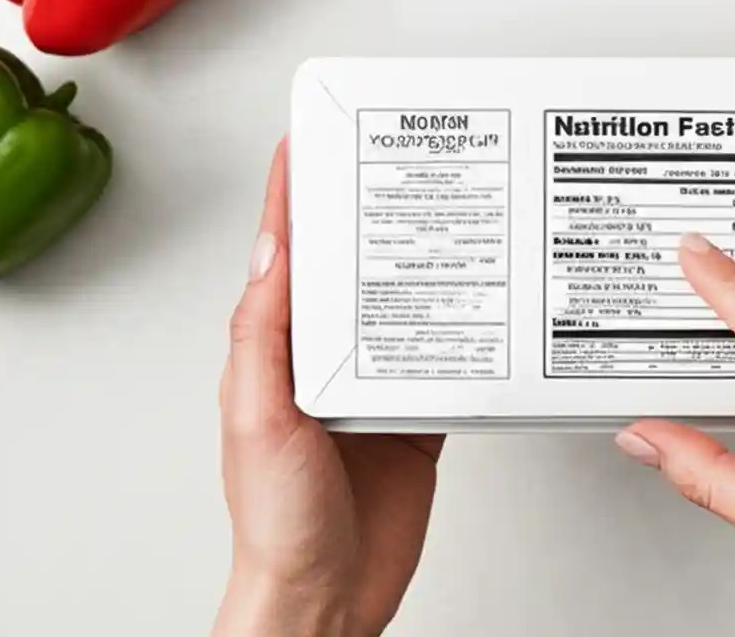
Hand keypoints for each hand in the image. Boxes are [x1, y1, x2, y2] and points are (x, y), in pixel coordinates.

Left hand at [212, 140, 442, 636]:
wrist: (327, 595)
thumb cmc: (277, 522)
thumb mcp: (259, 418)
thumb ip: (267, 335)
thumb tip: (274, 255)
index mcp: (273, 353)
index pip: (282, 257)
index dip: (291, 197)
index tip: (308, 143)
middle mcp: (321, 363)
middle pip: (346, 270)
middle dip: (363, 214)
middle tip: (387, 162)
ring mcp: (369, 389)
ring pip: (398, 307)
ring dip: (415, 264)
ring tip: (439, 214)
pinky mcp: (412, 418)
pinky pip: (440, 360)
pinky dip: (460, 330)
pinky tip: (475, 304)